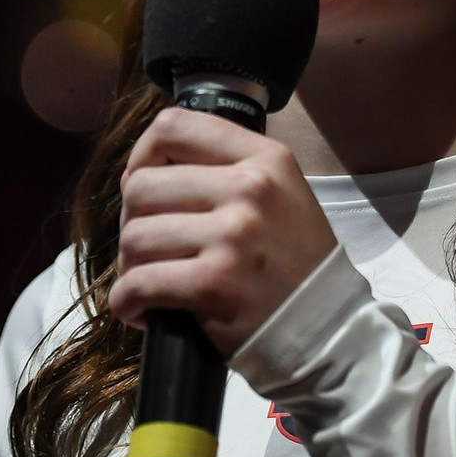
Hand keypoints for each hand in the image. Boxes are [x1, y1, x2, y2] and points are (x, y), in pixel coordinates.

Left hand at [109, 106, 337, 355]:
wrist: (328, 329)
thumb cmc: (295, 264)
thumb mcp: (280, 194)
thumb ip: (228, 170)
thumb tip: (148, 171)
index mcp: (265, 159)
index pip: (174, 127)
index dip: (142, 155)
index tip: (143, 182)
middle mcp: (250, 188)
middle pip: (142, 185)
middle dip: (132, 221)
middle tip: (147, 248)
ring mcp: (232, 235)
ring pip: (135, 236)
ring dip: (129, 265)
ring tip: (148, 281)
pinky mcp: (214, 282)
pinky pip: (139, 284)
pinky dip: (127, 301)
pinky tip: (141, 310)